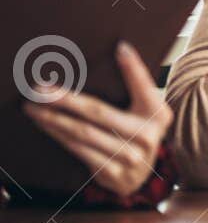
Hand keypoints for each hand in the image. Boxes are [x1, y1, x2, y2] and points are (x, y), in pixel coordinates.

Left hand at [22, 41, 170, 196]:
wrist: (140, 176)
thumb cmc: (136, 133)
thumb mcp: (145, 111)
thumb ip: (136, 86)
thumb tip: (120, 48)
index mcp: (158, 114)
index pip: (144, 86)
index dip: (133, 67)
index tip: (120, 47)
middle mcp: (147, 135)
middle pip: (98, 112)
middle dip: (65, 99)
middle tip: (41, 89)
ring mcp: (130, 156)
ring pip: (83, 132)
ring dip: (54, 119)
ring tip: (34, 108)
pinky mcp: (113, 172)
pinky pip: (79, 150)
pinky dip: (59, 136)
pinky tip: (46, 125)